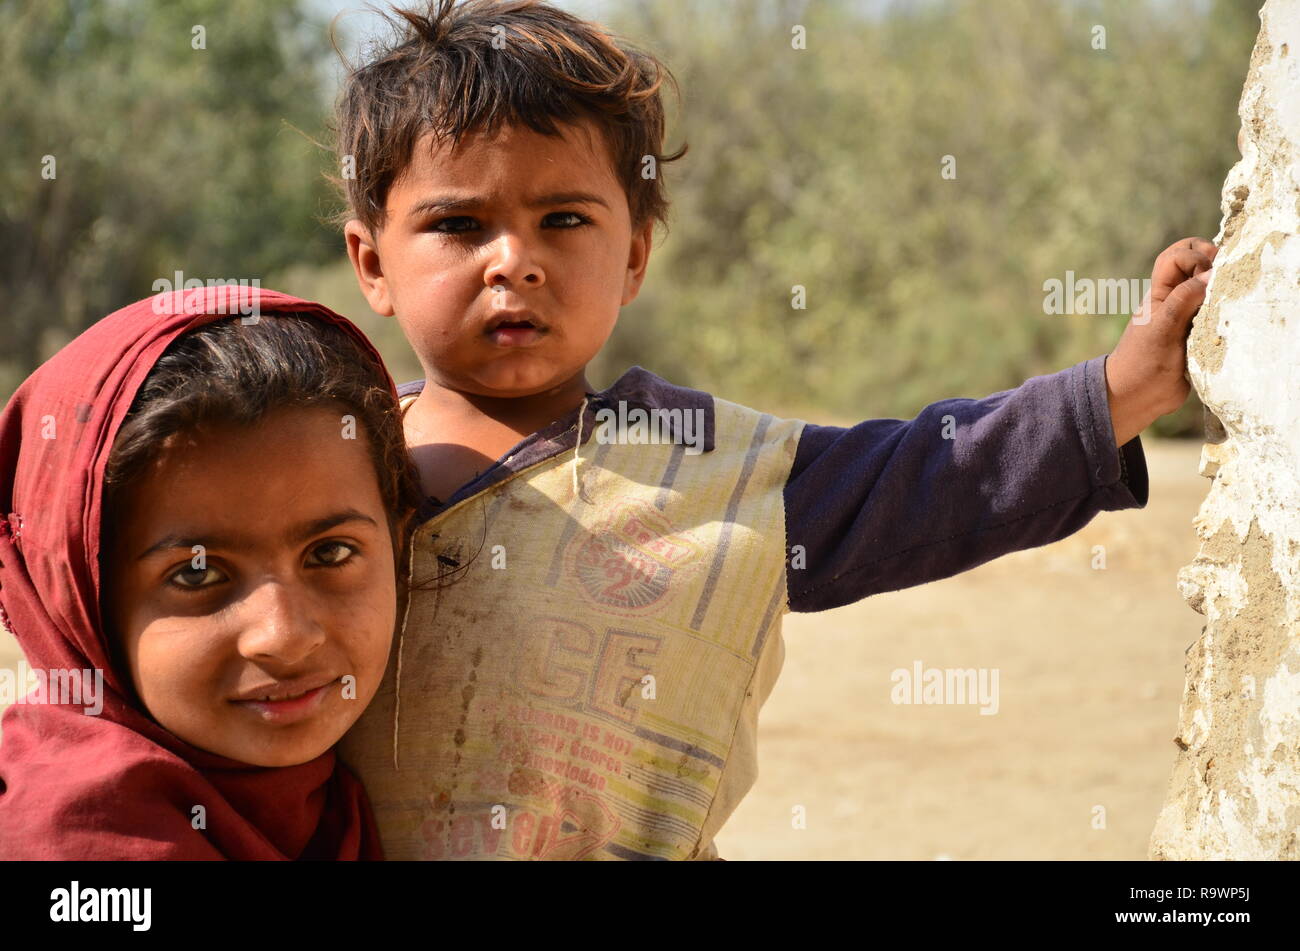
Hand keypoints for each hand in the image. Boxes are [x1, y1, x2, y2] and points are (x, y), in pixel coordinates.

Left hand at [1105, 237, 1217, 445]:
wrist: (1138, 397)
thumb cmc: (1143, 362)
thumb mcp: (1163, 327)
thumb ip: (1185, 299)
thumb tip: (1211, 275)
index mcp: (1160, 293)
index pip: (1176, 256)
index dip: (1194, 255)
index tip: (1210, 272)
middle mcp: (1174, 300)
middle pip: (1194, 265)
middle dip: (1211, 262)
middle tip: (1224, 276)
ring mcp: (1188, 317)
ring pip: (1208, 289)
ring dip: (1220, 287)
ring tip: (1230, 296)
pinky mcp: (1199, 335)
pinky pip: (1216, 312)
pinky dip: (1225, 309)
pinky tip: (1231, 316)